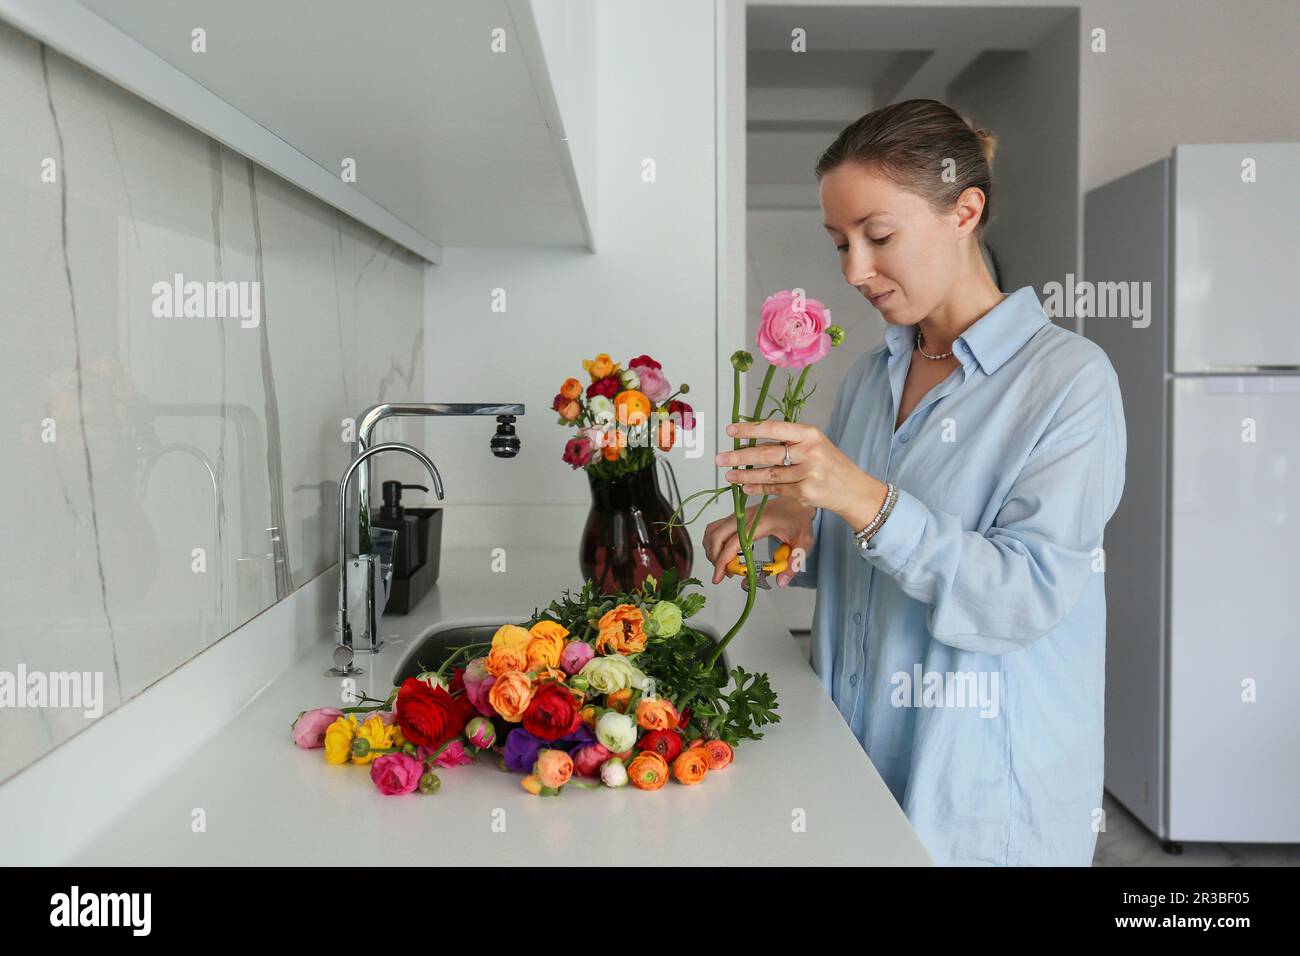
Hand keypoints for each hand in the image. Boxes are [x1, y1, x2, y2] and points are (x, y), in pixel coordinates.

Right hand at [702, 496, 814, 586]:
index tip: (718, 577)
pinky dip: (714, 541)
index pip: (734, 543)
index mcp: (761, 523)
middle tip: (722, 574)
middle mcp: (746, 516)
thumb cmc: (799, 520)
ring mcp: (739, 515)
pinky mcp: (737, 516)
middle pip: (717, 536)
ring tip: (723, 564)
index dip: (723, 561)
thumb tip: (781, 581)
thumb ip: (794, 562)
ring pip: (713, 530)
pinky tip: (722, 552)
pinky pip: (716, 526)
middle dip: (714, 558)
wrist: (797, 500)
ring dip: (712, 549)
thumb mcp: (804, 542)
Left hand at [715, 421, 888, 531]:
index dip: (750, 429)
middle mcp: (810, 451)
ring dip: (745, 476)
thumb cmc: (830, 465)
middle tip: (719, 458)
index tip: (730, 430)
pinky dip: (758, 489)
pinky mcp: (806, 492)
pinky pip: (776, 489)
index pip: (774, 427)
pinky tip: (745, 487)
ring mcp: (809, 473)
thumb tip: (751, 441)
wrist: (854, 490)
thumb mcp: (815, 444)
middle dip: (739, 456)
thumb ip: (789, 441)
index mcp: (810, 433)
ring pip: (768, 474)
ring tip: (729, 475)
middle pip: (767, 452)